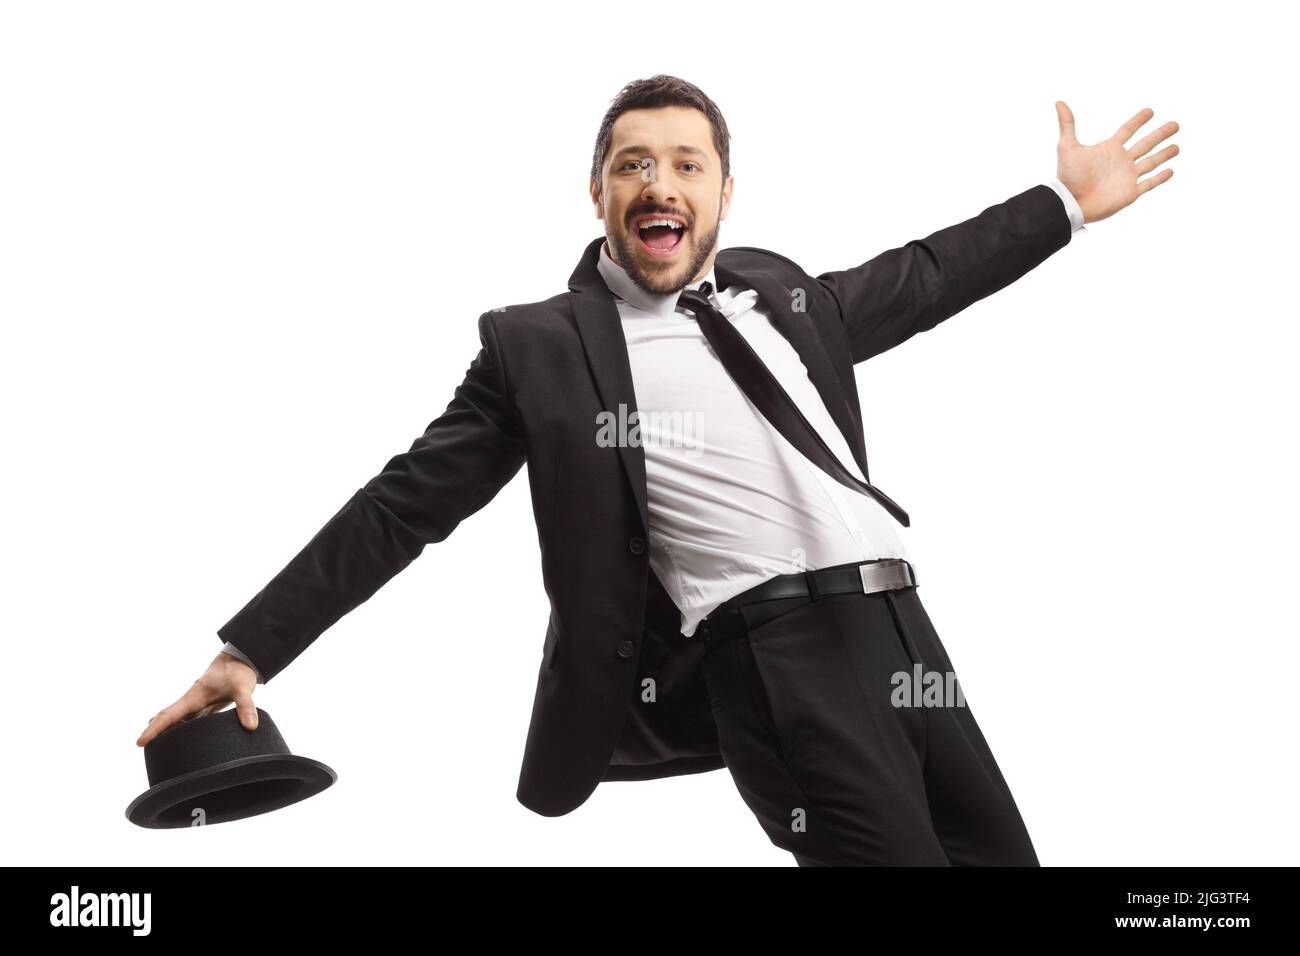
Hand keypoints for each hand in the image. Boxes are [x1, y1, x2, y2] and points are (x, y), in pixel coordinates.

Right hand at [136, 651, 258, 746]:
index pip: (169, 715)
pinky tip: (183, 742)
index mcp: (194, 697)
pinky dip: (183, 731)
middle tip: (143, 749)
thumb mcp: (242, 688)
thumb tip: (250, 727)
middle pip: (168, 719)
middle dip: (155, 732)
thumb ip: (246, 707)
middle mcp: (192, 702)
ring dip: (168, 732)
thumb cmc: (237, 672)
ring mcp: (198, 705)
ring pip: (177, 721)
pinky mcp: (206, 707)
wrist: (240, 660)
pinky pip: (189, 722)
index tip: (140, 742)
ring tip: (159, 752)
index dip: (154, 729)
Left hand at [1054, 101, 1178, 223]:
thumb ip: (1067, 124)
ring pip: (1151, 162)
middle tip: (1175, 125)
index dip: (1138, 121)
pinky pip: (1149, 183)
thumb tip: (1058, 102)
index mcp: (1109, 149)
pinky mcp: (1130, 192)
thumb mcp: (1067, 147)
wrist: (1071, 203)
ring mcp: (1127, 177)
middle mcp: (1120, 161)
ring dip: (1164, 155)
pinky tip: (1171, 170)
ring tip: (1177, 147)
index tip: (1150, 111)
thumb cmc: (1068, 177)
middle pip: (1145, 144)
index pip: (1127, 130)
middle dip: (1160, 134)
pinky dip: (1160, 178)